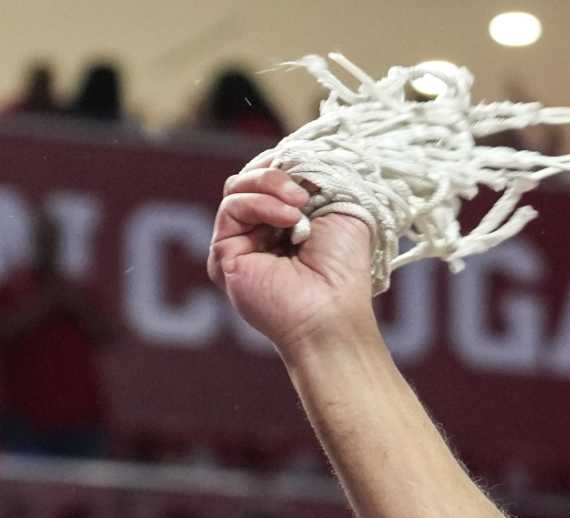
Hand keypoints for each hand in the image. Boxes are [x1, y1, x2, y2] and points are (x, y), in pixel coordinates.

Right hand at [208, 169, 375, 354]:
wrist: (332, 312)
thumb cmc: (345, 269)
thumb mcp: (342, 209)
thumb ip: (319, 177)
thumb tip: (298, 154)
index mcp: (290, 219)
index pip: (275, 173)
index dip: (290, 164)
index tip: (315, 169)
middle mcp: (262, 230)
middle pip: (253, 175)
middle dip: (280, 172)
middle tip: (306, 189)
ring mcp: (241, 241)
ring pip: (238, 186)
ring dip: (271, 186)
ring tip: (299, 206)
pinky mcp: (224, 253)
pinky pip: (232, 208)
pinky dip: (260, 204)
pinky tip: (288, 219)